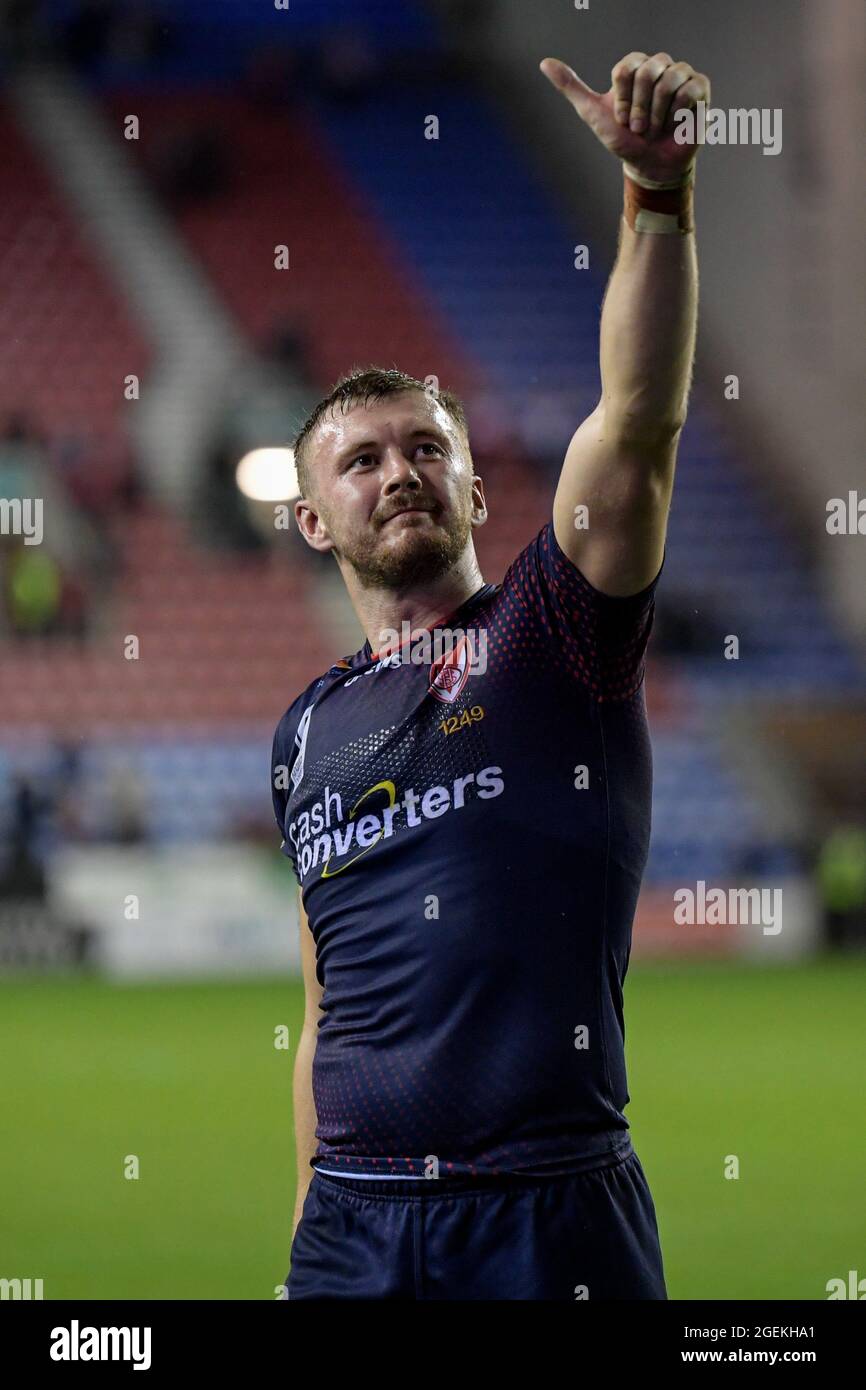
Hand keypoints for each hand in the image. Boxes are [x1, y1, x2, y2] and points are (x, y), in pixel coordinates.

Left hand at [540, 51, 709, 183]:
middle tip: (640, 127)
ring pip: (669, 80)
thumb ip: (571, 87)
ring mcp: (681, 74)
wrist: (649, 166)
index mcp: (635, 66)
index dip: (623, 99)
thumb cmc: (624, 140)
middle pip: (648, 71)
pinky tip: (675, 125)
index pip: (626, 68)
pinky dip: (678, 113)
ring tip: (656, 128)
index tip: (622, 119)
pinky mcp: (700, 88)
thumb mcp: (592, 113)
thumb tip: (544, 63)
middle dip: (640, 107)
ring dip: (658, 114)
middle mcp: (658, 65)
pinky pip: (690, 90)